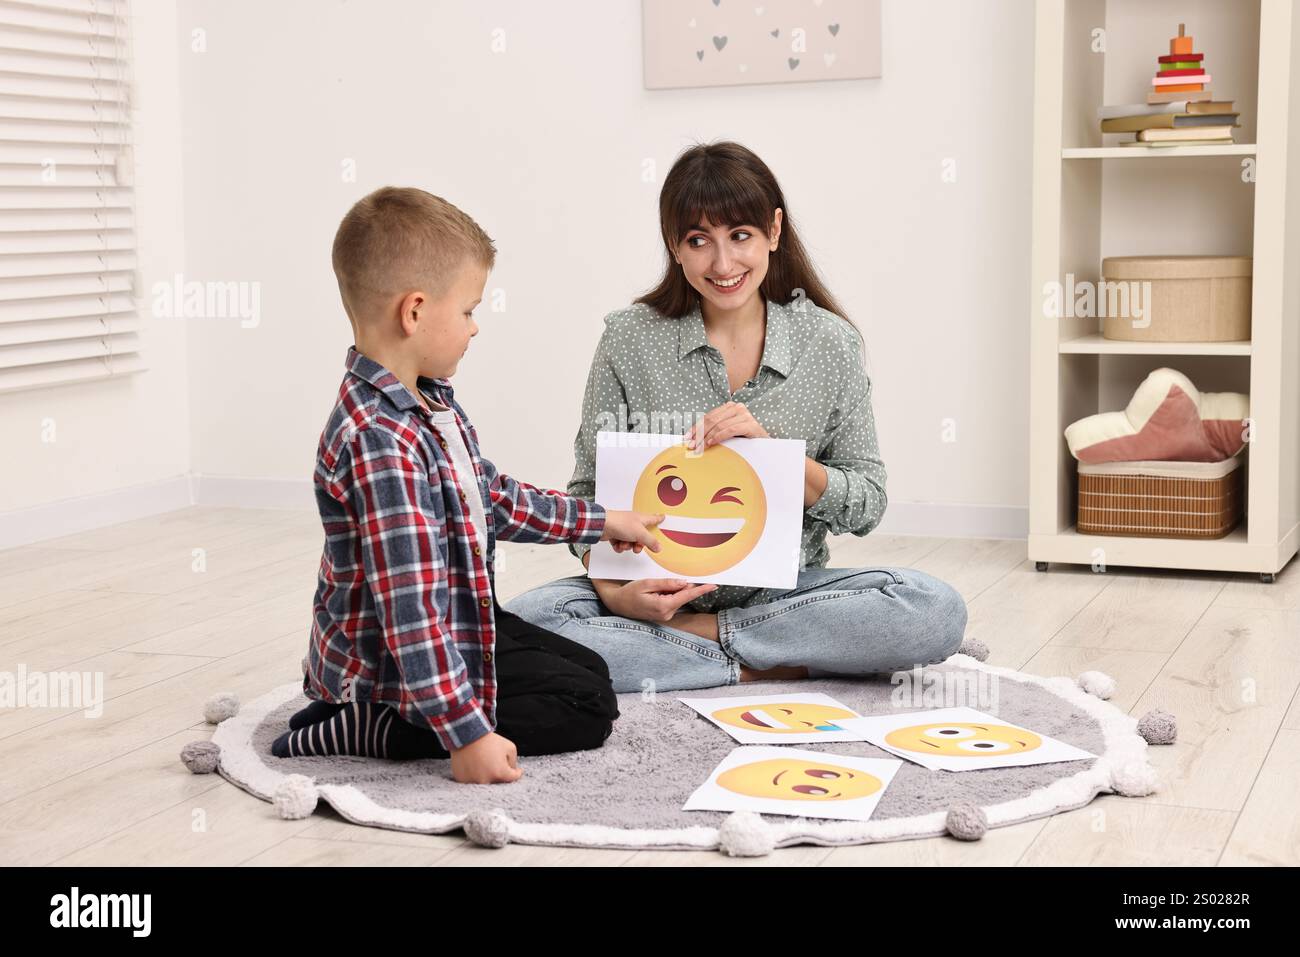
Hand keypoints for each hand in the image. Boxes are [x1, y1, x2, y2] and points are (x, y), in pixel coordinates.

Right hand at [450, 732, 522, 783]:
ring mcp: (473, 781)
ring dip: (487, 777)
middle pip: (498, 783)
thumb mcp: (509, 747)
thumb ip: (514, 762)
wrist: (467, 735)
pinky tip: (475, 766)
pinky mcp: (462, 780)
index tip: (516, 770)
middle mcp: (486, 780)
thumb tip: (512, 771)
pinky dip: (475, 776)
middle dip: (500, 775)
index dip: (516, 772)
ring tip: (485, 765)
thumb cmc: (489, 741)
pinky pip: (471, 782)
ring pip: (485, 783)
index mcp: (500, 773)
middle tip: (497, 765)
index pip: (513, 778)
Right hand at [591, 576, 717, 623]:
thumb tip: (684, 583)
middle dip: (678, 586)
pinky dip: (668, 594)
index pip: (687, 595)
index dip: (701, 590)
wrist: (617, 604)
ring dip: (671, 590)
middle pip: (682, 595)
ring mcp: (665, 615)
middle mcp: (667, 614)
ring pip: (676, 598)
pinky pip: (671, 601)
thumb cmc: (630, 593)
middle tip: (661, 583)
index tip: (713, 585)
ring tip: (653, 589)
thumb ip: (667, 583)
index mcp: (664, 606)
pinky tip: (655, 593)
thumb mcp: (647, 584)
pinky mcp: (663, 614)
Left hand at [600, 509, 663, 554]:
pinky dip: (619, 546)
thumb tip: (659, 547)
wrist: (602, 526)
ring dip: (628, 546)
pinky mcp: (615, 534)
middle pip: (642, 536)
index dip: (659, 518)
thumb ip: (651, 541)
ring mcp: (624, 529)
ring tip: (623, 544)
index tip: (663, 517)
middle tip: (637, 547)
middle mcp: (633, 523)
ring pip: (631, 542)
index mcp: (641, 519)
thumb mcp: (640, 534)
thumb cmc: (620, 523)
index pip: (653, 519)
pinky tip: (617, 545)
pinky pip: (621, 544)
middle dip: (639, 544)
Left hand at [686, 401, 768, 449]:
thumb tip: (694, 438)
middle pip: (712, 420)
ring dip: (707, 437)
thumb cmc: (744, 439)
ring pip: (719, 425)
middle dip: (699, 433)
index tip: (687, 438)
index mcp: (729, 407)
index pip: (708, 416)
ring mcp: (745, 415)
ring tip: (700, 447)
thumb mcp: (727, 432)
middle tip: (691, 445)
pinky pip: (730, 429)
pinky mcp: (750, 424)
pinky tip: (711, 443)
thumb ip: (714, 430)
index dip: (696, 427)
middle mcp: (737, 407)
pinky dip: (718, 436)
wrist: (765, 445)